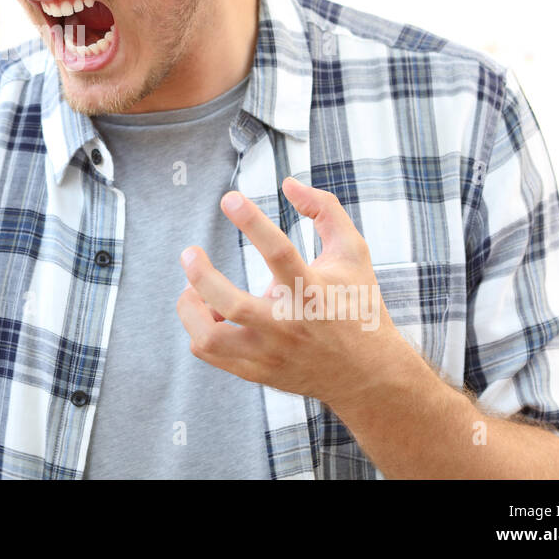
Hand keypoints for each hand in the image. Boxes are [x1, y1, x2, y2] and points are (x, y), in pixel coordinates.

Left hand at [176, 177, 410, 409]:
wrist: (369, 376)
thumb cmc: (358, 305)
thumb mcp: (353, 253)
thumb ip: (325, 210)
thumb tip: (288, 183)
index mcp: (313, 292)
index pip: (279, 253)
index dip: (252, 222)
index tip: (228, 198)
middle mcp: (289, 326)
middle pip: (232, 304)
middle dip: (201, 275)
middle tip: (189, 253)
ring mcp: (270, 353)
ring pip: (210, 338)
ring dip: (190, 309)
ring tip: (193, 289)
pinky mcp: (257, 372)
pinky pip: (211, 353)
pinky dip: (199, 329)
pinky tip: (209, 312)